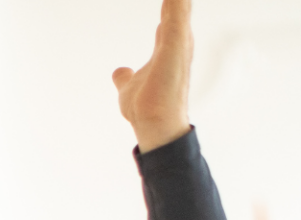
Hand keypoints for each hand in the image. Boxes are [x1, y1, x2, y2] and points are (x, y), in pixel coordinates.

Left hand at [112, 0, 192, 152]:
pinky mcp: (175, 43)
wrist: (153, 125)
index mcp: (167, 49)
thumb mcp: (129, 86)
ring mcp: (178, 43)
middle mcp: (176, 43)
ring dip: (178, 0)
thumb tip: (120, 71)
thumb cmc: (146, 110)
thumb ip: (126, 77)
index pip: (170, 17)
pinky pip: (177, 10)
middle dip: (178, 0)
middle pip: (179, 7)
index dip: (170, 4)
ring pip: (180, 6)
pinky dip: (177, 1)